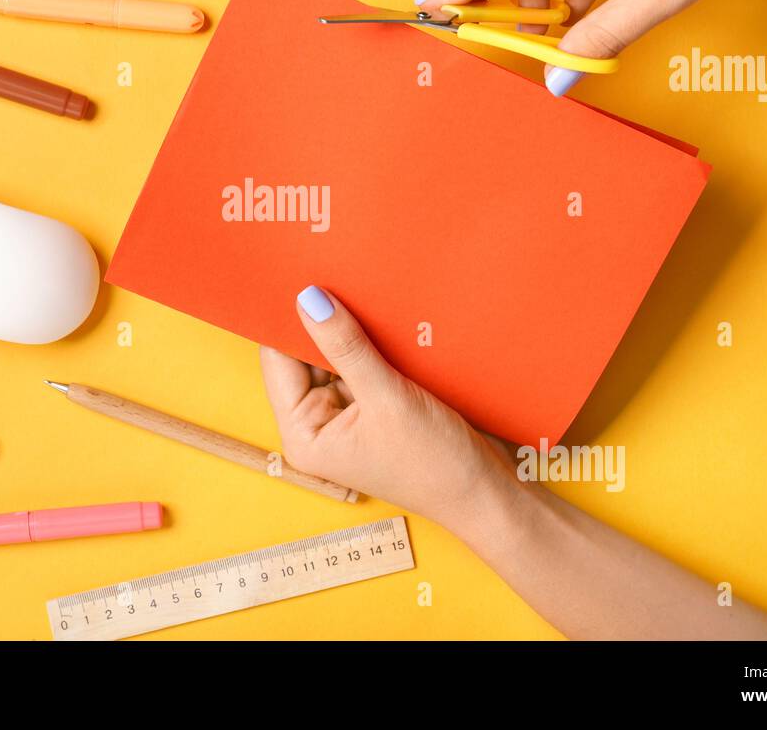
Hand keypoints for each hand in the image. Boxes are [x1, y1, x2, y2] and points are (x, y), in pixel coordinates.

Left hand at [259, 285, 516, 529]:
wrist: (487, 494)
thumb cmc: (435, 462)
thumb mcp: (388, 398)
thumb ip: (346, 347)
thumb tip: (308, 300)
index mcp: (303, 435)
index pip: (278, 364)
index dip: (287, 320)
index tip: (299, 274)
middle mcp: (317, 427)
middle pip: (305, 358)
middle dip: (323, 323)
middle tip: (334, 272)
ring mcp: (345, 418)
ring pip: (335, 357)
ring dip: (351, 331)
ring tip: (361, 290)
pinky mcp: (372, 409)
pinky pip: (361, 365)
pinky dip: (372, 345)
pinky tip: (384, 318)